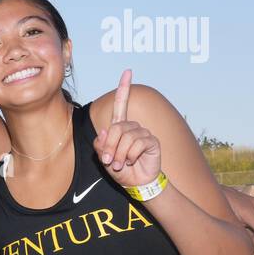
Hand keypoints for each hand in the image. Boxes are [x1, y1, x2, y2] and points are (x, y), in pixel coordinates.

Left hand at [94, 69, 160, 188]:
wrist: (136, 183)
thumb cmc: (120, 170)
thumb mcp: (104, 158)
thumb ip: (101, 145)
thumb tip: (104, 131)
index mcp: (120, 127)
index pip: (122, 105)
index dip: (124, 88)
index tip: (128, 72)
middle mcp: (132, 127)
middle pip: (116, 128)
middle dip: (110, 146)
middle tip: (110, 161)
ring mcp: (143, 133)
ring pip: (126, 137)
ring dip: (120, 154)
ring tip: (121, 164)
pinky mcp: (152, 141)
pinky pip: (138, 144)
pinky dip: (131, 155)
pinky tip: (133, 161)